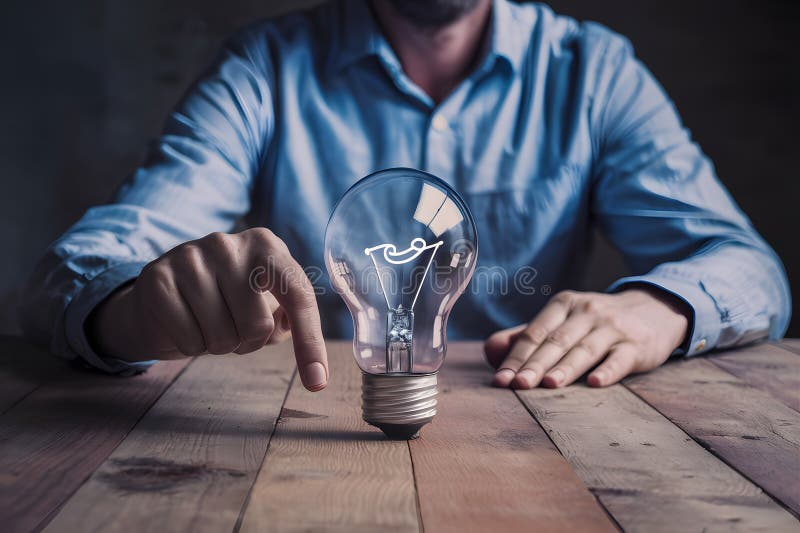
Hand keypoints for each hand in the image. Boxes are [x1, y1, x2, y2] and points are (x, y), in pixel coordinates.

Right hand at [88, 228, 327, 390]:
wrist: (163, 299)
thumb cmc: (227, 304)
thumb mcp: (267, 306)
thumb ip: (293, 321)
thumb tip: (310, 359)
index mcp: (266, 246)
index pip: (298, 295)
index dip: (310, 342)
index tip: (317, 382)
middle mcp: (229, 244)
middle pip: (257, 323)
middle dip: (248, 341)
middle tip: (233, 328)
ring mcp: (190, 257)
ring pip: (222, 335)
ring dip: (219, 345)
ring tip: (209, 325)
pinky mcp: (158, 278)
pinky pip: (189, 340)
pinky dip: (191, 346)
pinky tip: (185, 324)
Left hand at [485, 287, 689, 388]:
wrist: (655, 310)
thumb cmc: (596, 323)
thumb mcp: (562, 322)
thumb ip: (526, 336)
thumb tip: (490, 351)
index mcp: (563, 305)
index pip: (535, 333)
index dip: (516, 357)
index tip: (500, 379)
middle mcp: (587, 312)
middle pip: (556, 342)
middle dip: (534, 365)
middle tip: (516, 385)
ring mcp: (613, 328)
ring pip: (584, 350)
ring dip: (565, 368)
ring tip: (547, 384)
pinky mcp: (637, 345)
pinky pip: (620, 359)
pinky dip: (607, 371)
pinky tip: (594, 384)